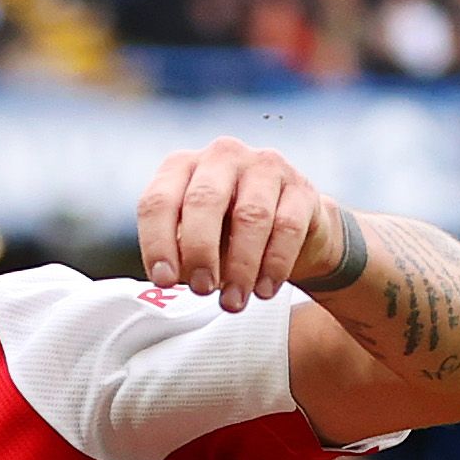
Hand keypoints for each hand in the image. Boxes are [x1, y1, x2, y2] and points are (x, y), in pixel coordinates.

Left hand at [137, 134, 333, 311]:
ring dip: (240, 266)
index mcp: (182, 167)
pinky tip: (264, 290)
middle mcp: (222, 157)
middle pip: (204, 200)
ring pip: (250, 215)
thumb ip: (179, 253)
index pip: (159, 201)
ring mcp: (264, 167)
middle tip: (202, 290)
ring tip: (234, 301)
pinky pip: (287, 227)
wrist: (293, 231)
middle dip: (200, 251)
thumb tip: (169, 277)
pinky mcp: (301, 188)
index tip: (164, 281)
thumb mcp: (194, 240)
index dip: (158, 243)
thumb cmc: (229, 235)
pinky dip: (274, 264)